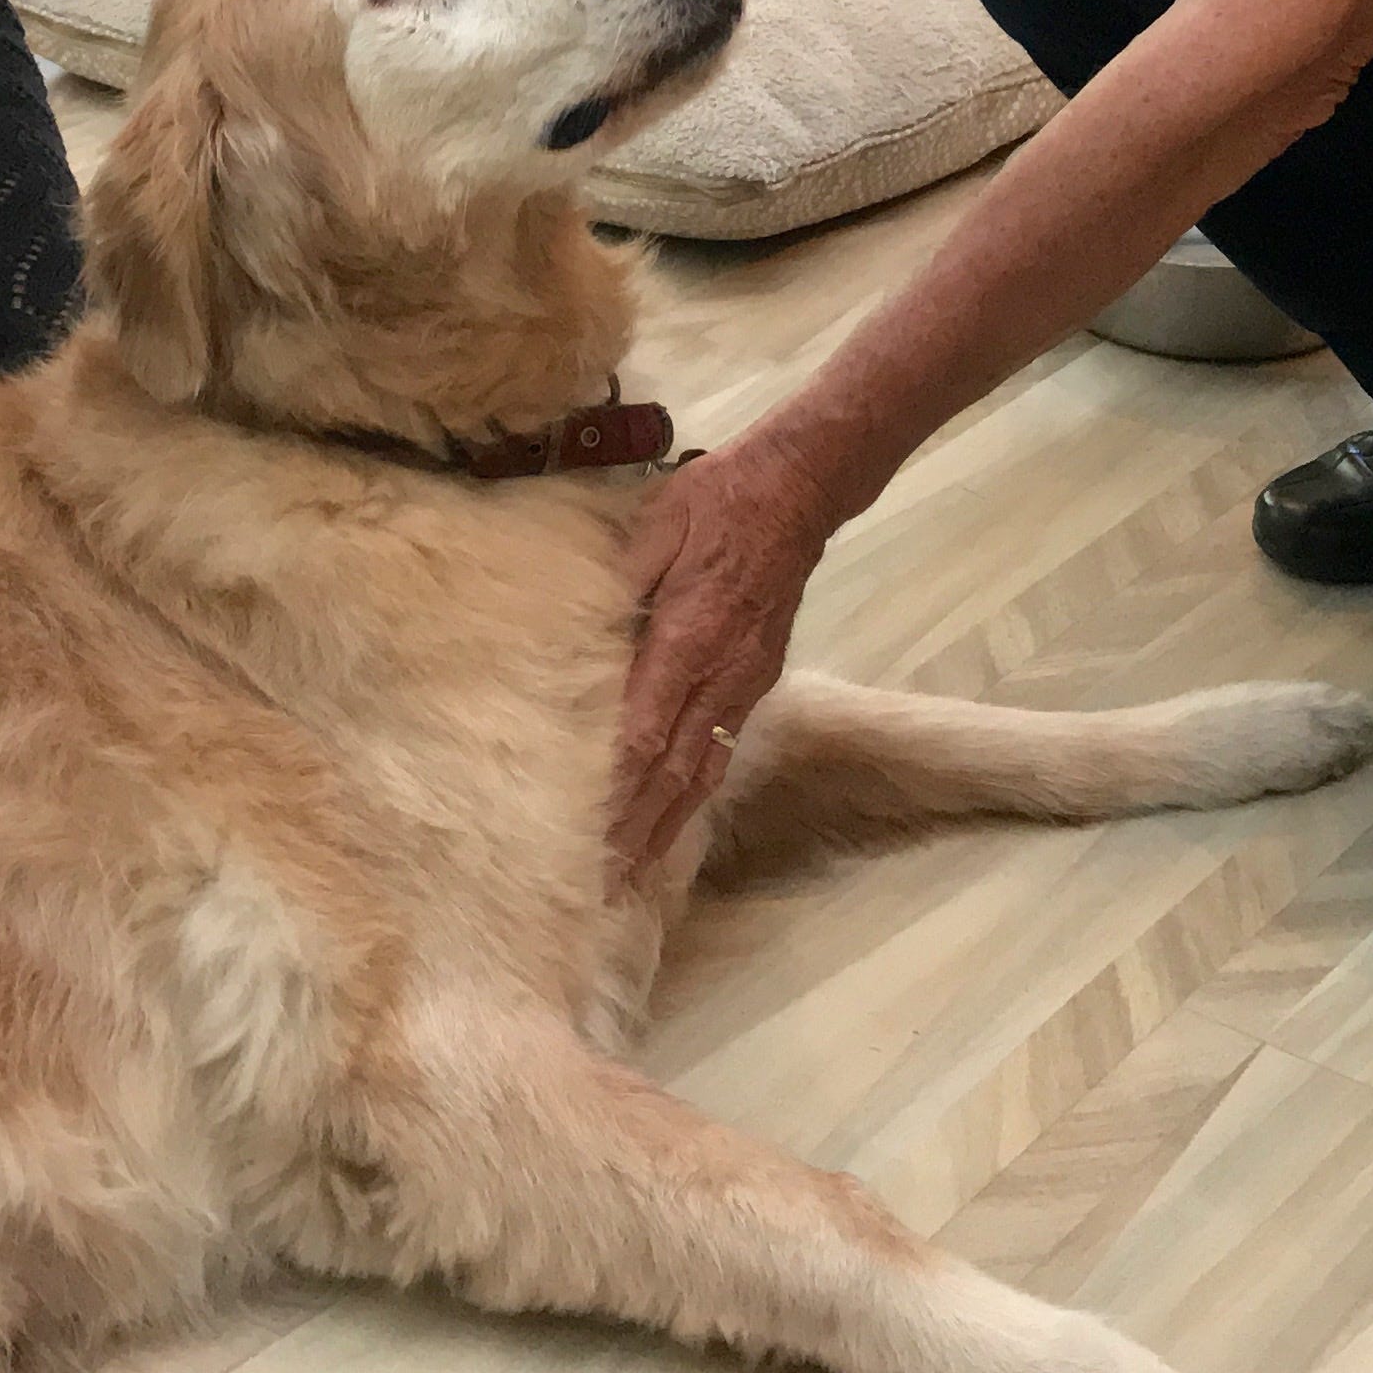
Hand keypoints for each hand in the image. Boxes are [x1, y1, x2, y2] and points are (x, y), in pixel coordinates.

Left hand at [605, 440, 834, 883]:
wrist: (798, 489)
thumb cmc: (717, 499)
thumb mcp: (655, 522)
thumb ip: (617, 581)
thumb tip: (574, 632)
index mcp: (688, 637)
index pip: (645, 730)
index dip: (618, 788)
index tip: (588, 833)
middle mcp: (720, 675)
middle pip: (674, 770)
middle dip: (638, 830)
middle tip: (602, 883)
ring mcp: (745, 683)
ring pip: (702, 770)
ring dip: (668, 825)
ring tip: (634, 873)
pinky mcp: (757, 680)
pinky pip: (720, 750)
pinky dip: (694, 794)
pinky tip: (674, 817)